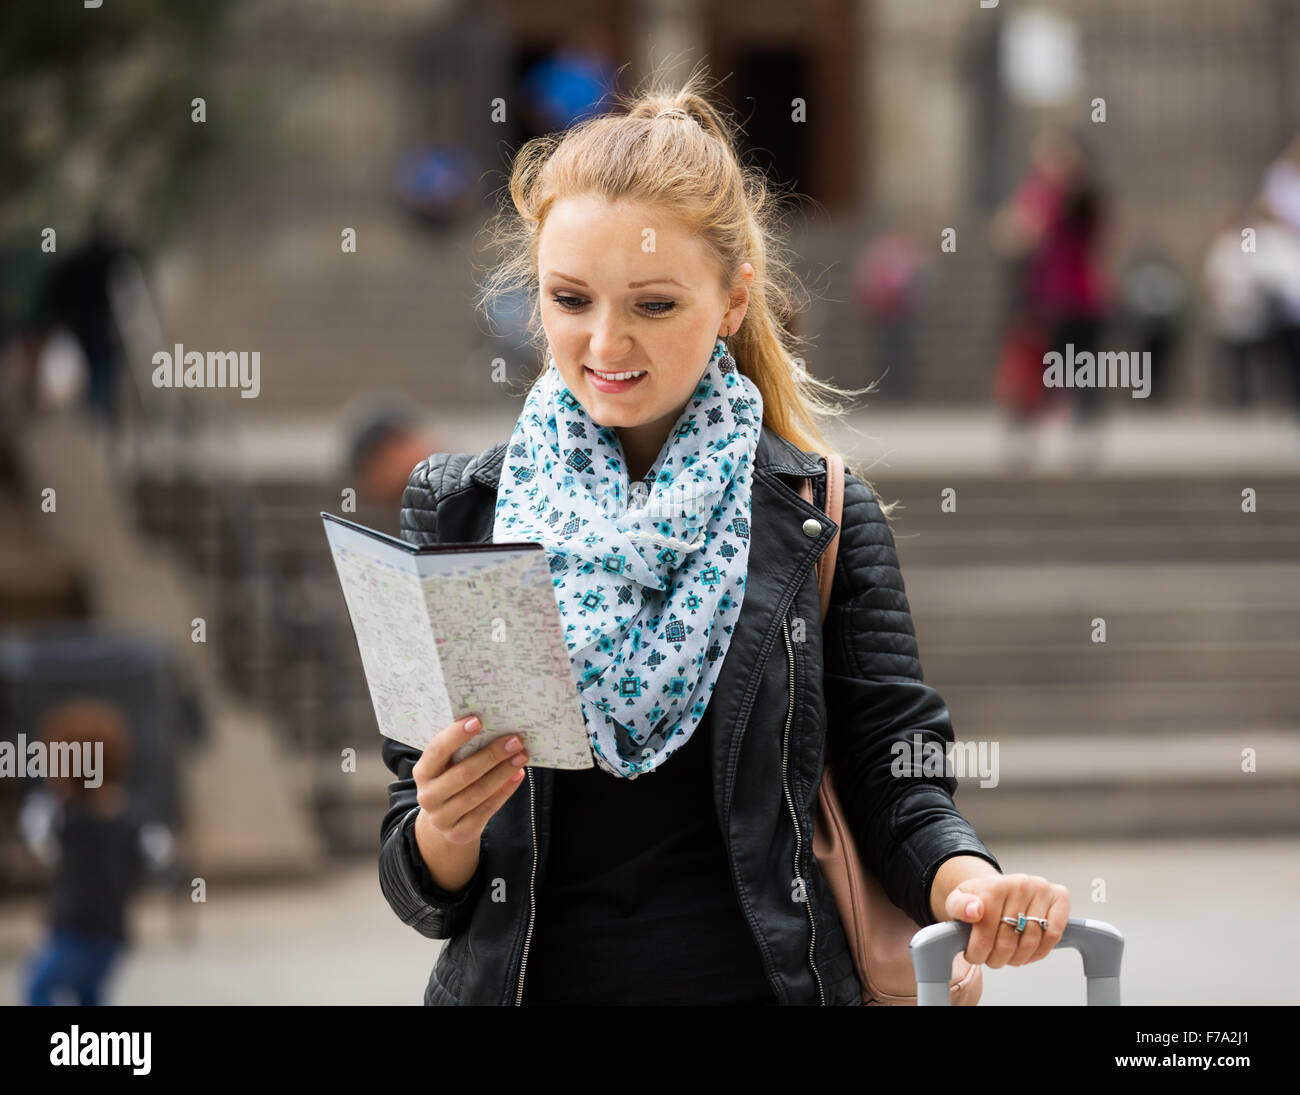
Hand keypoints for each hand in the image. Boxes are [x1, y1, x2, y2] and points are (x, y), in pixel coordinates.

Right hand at [413, 714, 529, 845]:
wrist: (444, 820)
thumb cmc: (450, 780)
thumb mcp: (447, 766)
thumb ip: (461, 751)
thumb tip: (494, 729)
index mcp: (422, 773)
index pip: (437, 750)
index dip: (456, 735)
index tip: (478, 720)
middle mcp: (428, 796)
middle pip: (463, 774)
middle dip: (491, 755)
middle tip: (514, 740)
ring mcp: (443, 817)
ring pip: (477, 793)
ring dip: (503, 772)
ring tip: (521, 756)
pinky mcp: (460, 832)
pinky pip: (487, 810)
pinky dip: (505, 791)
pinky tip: (518, 776)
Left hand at [940, 871, 1069, 968]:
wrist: (996, 888)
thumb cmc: (978, 899)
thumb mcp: (957, 901)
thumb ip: (959, 906)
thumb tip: (974, 910)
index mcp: (993, 885)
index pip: (986, 932)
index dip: (978, 952)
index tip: (974, 955)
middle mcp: (1020, 884)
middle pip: (1008, 942)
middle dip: (997, 958)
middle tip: (991, 958)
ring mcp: (1041, 889)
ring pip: (1031, 942)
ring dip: (1017, 958)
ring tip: (1007, 957)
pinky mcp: (1059, 896)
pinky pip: (1053, 934)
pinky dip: (1040, 951)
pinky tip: (1028, 953)